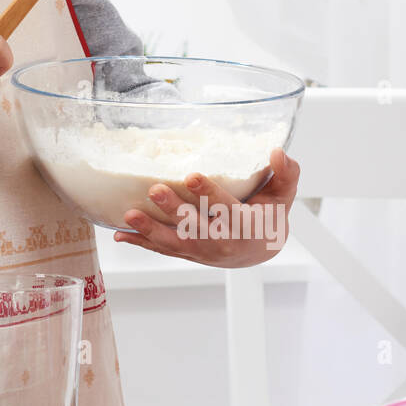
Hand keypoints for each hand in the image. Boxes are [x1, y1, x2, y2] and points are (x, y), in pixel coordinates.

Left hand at [111, 148, 301, 267]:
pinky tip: (120, 234)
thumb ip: (285, 174)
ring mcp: (203, 250)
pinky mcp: (188, 253)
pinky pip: (163, 250)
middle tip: (155, 190)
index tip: (192, 176)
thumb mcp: (283, 196)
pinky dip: (142, 243)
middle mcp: (223, 241)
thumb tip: (278, 151)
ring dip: (150, 230)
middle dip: (174, 210)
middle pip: (196, 227)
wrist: (260, 250)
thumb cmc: (269, 216)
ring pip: (175, 242)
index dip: (210, 193)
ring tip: (129, 215)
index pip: (227, 209)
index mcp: (246, 225)